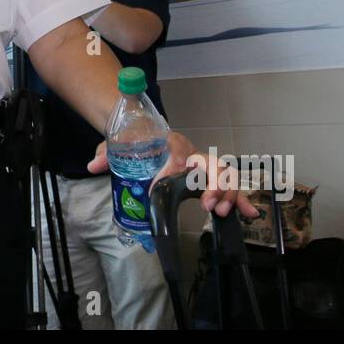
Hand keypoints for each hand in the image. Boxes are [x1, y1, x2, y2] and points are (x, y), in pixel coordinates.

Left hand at [87, 132, 257, 219]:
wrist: (142, 129)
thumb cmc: (133, 139)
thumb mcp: (117, 145)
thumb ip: (107, 155)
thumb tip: (94, 165)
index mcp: (171, 143)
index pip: (179, 157)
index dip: (176, 172)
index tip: (164, 188)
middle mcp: (191, 152)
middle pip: (211, 165)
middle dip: (214, 184)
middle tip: (207, 205)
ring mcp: (201, 164)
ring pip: (225, 175)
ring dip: (228, 193)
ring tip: (221, 212)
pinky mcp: (207, 177)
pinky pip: (228, 186)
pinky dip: (240, 199)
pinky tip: (249, 214)